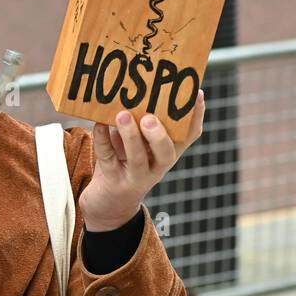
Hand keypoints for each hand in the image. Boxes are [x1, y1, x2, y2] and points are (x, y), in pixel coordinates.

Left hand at [80, 92, 206, 230]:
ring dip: (130, 136)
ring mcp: (135, 176)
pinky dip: (103, 140)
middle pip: (166, 152)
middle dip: (159, 134)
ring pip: (137, 157)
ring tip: (122, 115)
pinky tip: (99, 125)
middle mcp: (157, 167)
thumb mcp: (137, 145)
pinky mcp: (113, 181)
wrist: (108, 205)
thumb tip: (133, 90)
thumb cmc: (125, 164)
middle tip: (150, 118)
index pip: (189, 136)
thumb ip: (139, 123)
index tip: (197, 93)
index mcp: (167, 153)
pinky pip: (108, 158)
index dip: (195, 116)